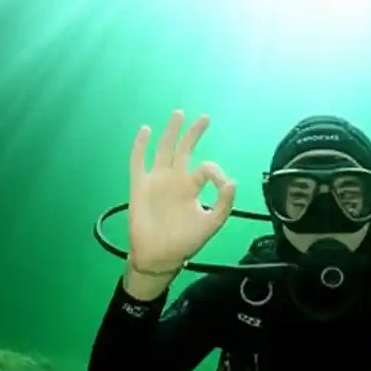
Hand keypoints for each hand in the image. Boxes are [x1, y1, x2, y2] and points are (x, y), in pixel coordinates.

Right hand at [127, 110, 235, 273]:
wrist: (159, 255)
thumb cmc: (185, 241)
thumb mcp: (211, 224)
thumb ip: (224, 204)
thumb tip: (232, 181)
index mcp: (192, 187)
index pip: (206, 168)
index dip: (216, 171)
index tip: (223, 183)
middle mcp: (175, 179)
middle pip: (184, 149)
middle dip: (193, 133)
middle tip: (204, 118)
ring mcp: (157, 180)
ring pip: (164, 149)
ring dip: (171, 132)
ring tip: (178, 114)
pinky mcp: (140, 185)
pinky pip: (138, 161)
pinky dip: (140, 146)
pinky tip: (145, 130)